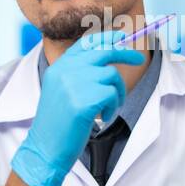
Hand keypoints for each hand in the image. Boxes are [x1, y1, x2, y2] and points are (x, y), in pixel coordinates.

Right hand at [11, 30, 144, 185]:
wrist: (45, 148)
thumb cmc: (58, 123)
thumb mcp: (63, 90)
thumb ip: (79, 73)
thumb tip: (109, 57)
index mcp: (59, 66)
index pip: (87, 43)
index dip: (107, 37)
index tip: (122, 38)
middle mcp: (65, 71)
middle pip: (104, 51)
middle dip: (125, 53)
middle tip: (139, 58)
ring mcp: (73, 84)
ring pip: (112, 75)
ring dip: (117, 93)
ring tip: (107, 109)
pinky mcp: (83, 100)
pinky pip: (112, 95)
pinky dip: (112, 107)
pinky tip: (101, 118)